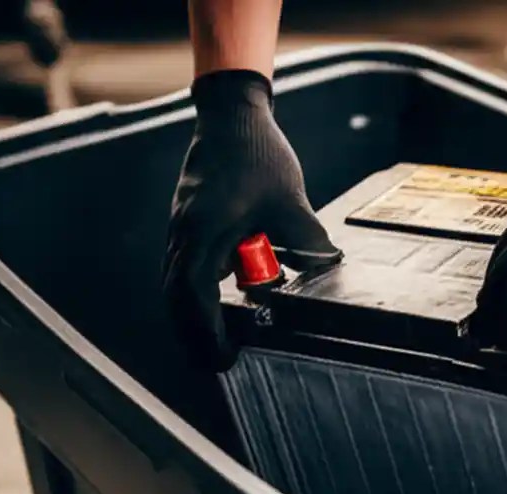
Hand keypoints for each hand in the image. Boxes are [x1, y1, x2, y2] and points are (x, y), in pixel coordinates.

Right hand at [163, 69, 341, 370]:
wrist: (231, 117)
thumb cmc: (257, 154)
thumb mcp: (289, 199)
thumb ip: (306, 238)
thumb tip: (329, 266)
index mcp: (203, 234)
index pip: (195, 298)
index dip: (208, 333)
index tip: (225, 357)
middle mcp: (184, 236)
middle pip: (177, 301)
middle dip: (195, 336)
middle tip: (219, 364)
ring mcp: (182, 231)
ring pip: (177, 287)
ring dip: (194, 317)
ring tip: (218, 344)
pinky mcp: (187, 225)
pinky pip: (185, 269)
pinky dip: (197, 294)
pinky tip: (220, 304)